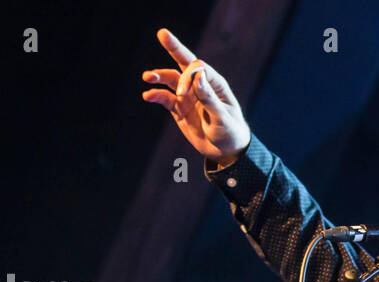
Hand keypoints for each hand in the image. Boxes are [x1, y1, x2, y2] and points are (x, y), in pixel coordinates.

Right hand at [141, 28, 250, 164]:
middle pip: (185, 63)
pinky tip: (148, 96)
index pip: (198, 68)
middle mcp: (200, 86)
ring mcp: (188, 96)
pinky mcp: (179, 108)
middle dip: (174, 48)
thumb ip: (209, 98)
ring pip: (171, 80)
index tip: (183, 93)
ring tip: (147, 77)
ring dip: (159, 76)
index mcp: (214, 84)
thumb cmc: (230, 132)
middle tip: (162, 33)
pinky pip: (165, 98)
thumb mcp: (222, 118)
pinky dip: (156, 95)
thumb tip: (198, 76)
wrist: (226, 152)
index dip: (188, 76)